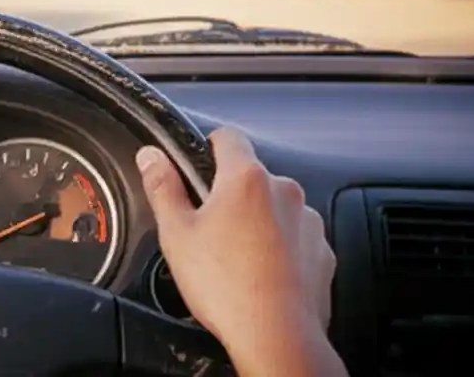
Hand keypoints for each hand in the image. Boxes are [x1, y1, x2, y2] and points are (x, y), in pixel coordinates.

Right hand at [136, 128, 344, 376]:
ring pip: (275, 208)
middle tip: (209, 228)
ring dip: (258, 222)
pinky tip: (261, 274)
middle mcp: (284, 191)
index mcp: (246, 178)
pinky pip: (296, 238)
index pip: (229, 137)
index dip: (209, 147)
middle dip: (231, 195)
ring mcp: (308, 222)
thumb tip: (151, 155)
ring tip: (236, 258)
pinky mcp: (322, 251)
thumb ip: (162, 187)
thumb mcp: (177, 234)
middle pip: (251, 177)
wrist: (277, 336)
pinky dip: (280, 249)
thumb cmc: (226, 286)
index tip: (199, 167)